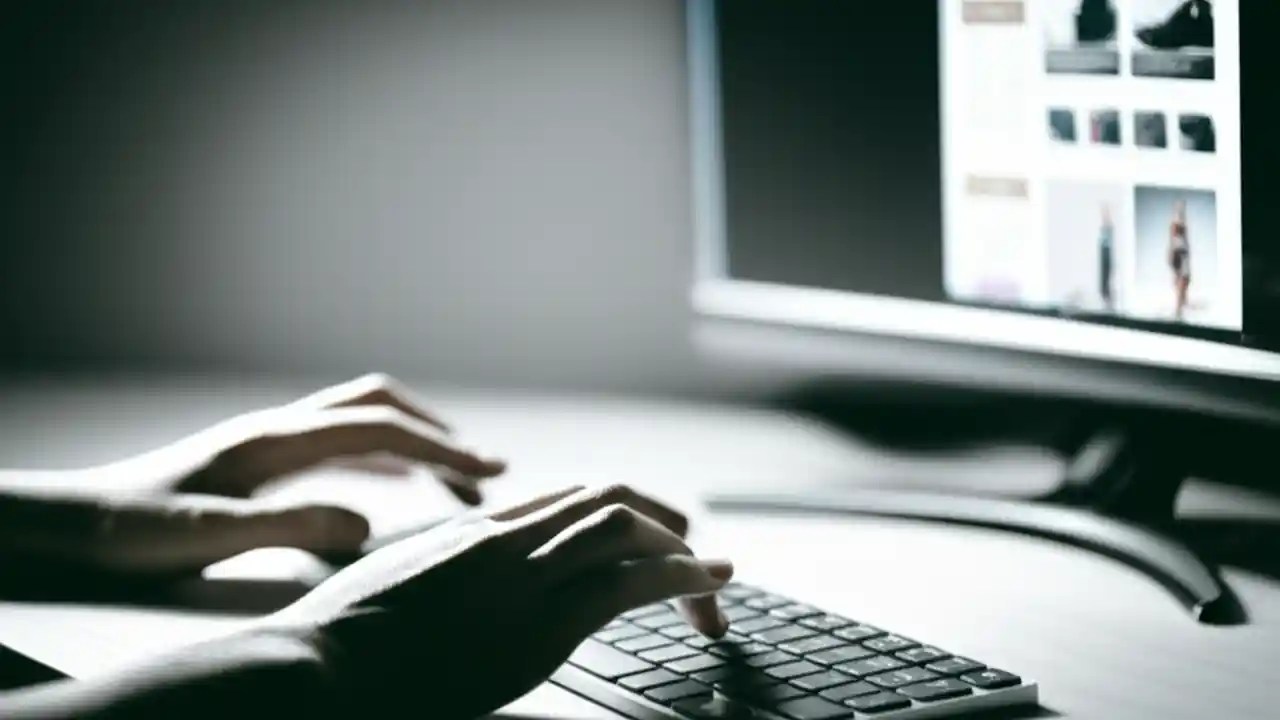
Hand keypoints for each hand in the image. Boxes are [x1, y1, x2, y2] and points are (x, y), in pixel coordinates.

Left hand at [0, 374, 506, 576]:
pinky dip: (385, 461)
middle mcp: (281, 428)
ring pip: (364, 424)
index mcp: (277, 439)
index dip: (440, 448)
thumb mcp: (210, 534)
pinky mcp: (266, 463)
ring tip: (456, 479)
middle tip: (485, 471)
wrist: (80, 522)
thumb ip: (290, 524)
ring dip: (415, 445)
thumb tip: (367, 523)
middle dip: (439, 433)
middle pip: (379, 408)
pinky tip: (398, 487)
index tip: (489, 471)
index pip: (379, 430)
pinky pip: (342, 449)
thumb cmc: (136, 528)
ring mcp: (274, 442)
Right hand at [265, 484, 732, 718]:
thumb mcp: (392, 593)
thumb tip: (458, 601)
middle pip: (605, 499)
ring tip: (714, 582)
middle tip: (695, 558)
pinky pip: (630, 581)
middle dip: (662, 521)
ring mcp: (521, 575)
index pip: (564, 500)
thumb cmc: (338, 646)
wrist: (314, 667)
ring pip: (625, 527)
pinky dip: (681, 579)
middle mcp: (503, 539)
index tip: (644, 537)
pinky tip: (707, 590)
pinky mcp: (538, 621)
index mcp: (471, 533)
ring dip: (681, 553)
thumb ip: (437, 581)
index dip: (616, 513)